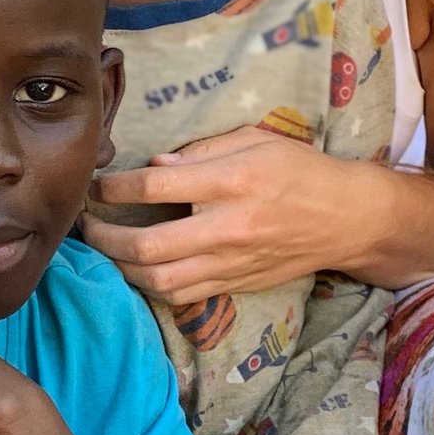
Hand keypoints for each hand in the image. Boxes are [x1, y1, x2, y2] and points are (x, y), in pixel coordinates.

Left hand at [86, 128, 375, 304]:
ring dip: (121, 267)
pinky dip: (151, 285)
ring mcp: (232, 262)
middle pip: (148, 245)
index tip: (97, 183)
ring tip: (103, 249)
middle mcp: (229, 226)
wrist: (348, 219)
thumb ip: (204, 150)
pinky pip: (183, 295)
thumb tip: (156, 166)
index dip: (115, 185)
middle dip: (105, 237)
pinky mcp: (236, 284)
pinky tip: (136, 269)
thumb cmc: (302, 170)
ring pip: (160, 280)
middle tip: (85, 223)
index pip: (156, 187)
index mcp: (233, 181)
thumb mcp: (258, 139)